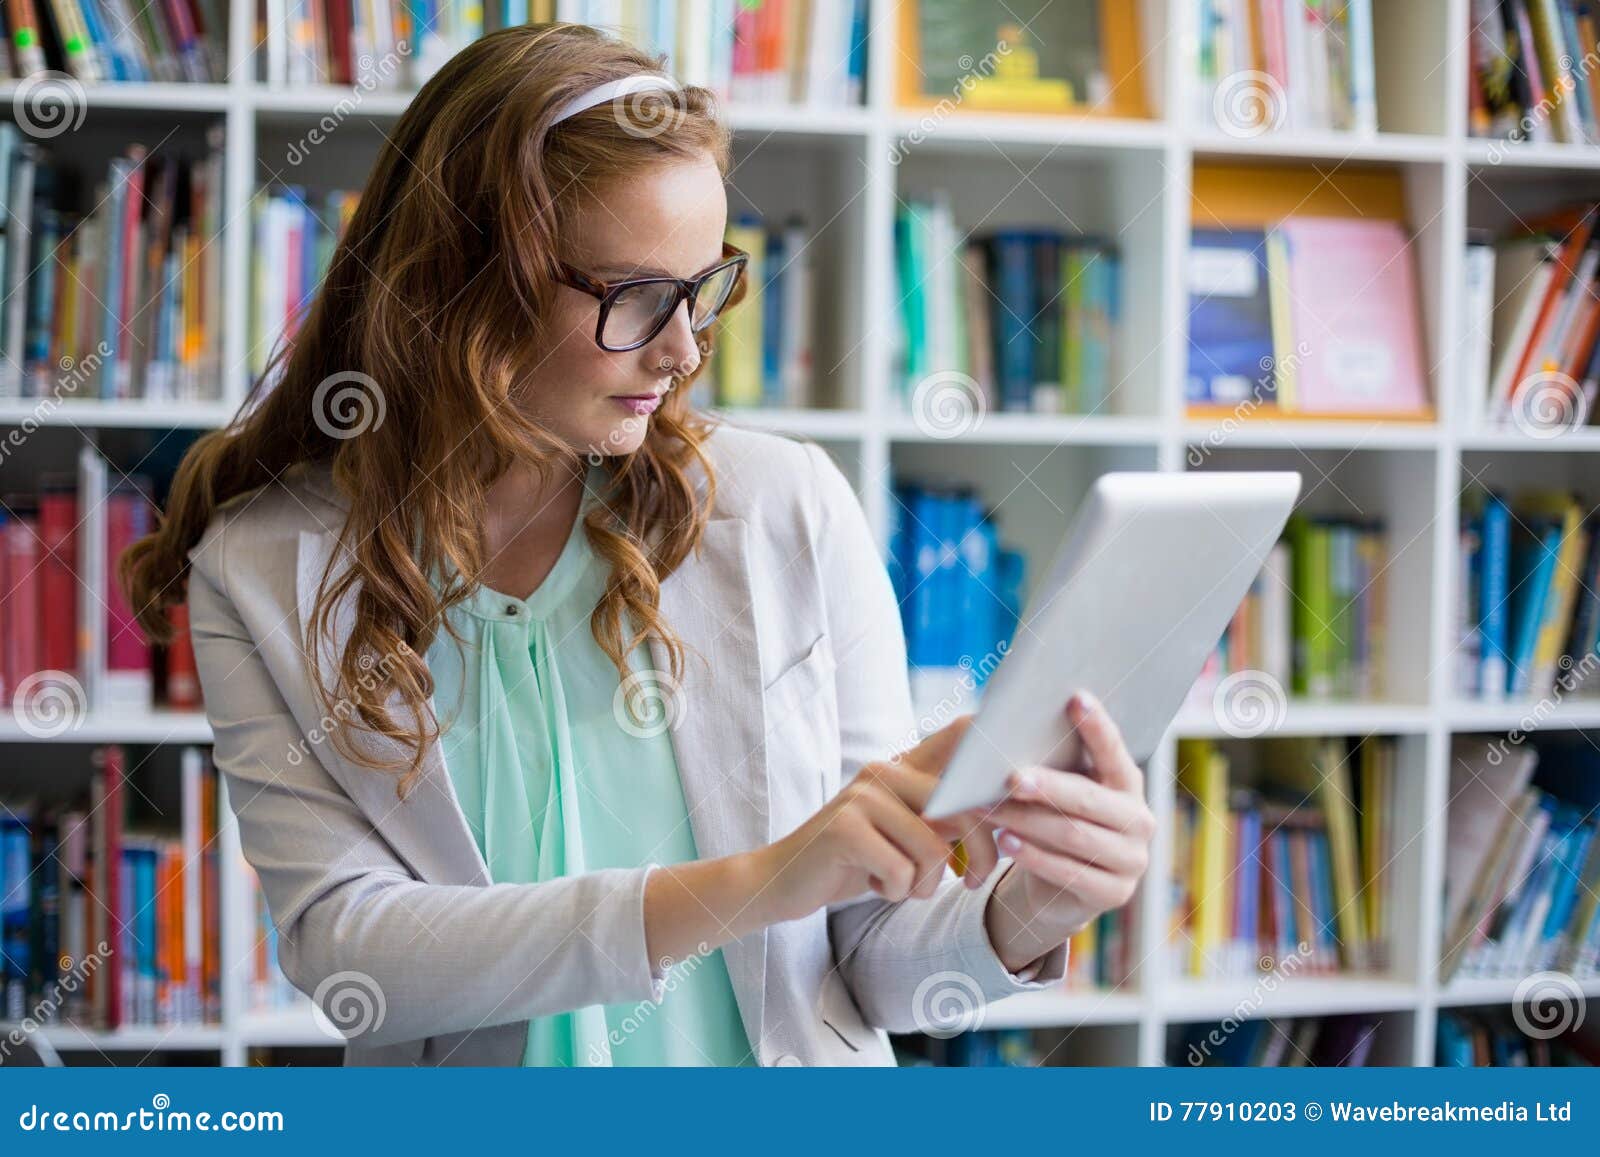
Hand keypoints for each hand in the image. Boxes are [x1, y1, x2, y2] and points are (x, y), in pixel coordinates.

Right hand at [748, 715, 1003, 924]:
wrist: (781, 881)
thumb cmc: (854, 863)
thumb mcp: (905, 835)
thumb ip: (945, 820)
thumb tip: (1006, 819)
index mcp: (903, 767)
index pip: (962, 740)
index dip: (996, 768)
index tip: (1013, 807)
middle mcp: (884, 772)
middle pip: (964, 809)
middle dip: (981, 854)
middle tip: (972, 880)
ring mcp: (863, 798)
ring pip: (934, 849)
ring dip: (926, 883)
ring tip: (901, 885)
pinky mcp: (846, 829)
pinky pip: (903, 871)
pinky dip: (897, 891)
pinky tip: (874, 885)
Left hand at [983, 691, 1155, 965]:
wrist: (1062, 888)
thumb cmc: (1057, 822)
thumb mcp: (1060, 793)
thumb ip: (1052, 767)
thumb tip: (1010, 732)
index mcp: (1129, 784)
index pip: (1115, 752)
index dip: (1097, 726)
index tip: (1075, 697)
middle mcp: (1139, 820)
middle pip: (1089, 800)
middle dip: (1047, 787)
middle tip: (1010, 778)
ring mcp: (1132, 860)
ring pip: (1073, 836)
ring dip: (1026, 822)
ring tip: (988, 810)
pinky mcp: (1114, 894)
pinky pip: (1068, 872)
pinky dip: (1032, 856)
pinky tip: (1004, 842)